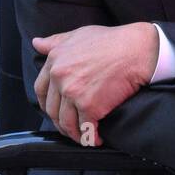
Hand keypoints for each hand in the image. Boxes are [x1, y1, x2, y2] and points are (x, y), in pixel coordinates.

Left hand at [32, 23, 158, 144]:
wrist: (137, 50)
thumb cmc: (112, 41)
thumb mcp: (79, 35)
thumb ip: (56, 41)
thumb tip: (36, 43)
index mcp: (55, 60)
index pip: (41, 90)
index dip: (47, 104)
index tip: (55, 111)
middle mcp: (60, 77)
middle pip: (52, 110)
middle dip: (61, 122)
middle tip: (71, 127)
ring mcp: (73, 92)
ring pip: (66, 123)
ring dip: (74, 133)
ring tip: (84, 135)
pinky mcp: (90, 106)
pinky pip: (85, 129)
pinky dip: (90, 138)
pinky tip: (97, 139)